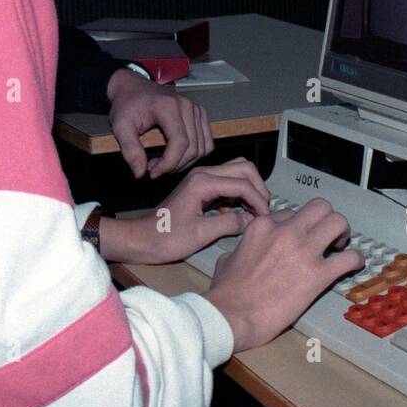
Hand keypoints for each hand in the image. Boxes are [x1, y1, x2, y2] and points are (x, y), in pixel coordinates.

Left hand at [99, 158, 268, 264]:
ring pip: (237, 171)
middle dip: (258, 188)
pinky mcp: (201, 186)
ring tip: (256, 209)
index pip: (243, 183)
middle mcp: (203, 174)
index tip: (265, 217)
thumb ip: (229, 224)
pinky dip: (240, 191)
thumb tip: (251, 220)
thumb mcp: (200, 234)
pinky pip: (228, 180)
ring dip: (251, 187)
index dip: (259, 200)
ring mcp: (202, 178)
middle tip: (263, 210)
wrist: (142, 238)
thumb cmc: (164, 237)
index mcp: (202, 182)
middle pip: (244, 168)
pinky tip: (242, 209)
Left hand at [106, 68, 213, 177]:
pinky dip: (194, 155)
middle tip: (154, 169)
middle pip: (193, 148)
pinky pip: (206, 143)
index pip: (180, 143)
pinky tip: (175, 156)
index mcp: (168, 106)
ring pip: (202, 148)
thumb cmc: (126, 105)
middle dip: (174, 166)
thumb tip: (140, 173)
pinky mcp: (200, 114)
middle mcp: (187, 106)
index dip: (168, 164)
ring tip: (163, 163)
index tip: (152, 172)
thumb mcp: (120, 126)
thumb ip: (130, 149)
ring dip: (184, 163)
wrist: (132, 88)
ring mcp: (196, 109)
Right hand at [204, 198, 362, 352]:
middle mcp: (286, 232)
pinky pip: (348, 258)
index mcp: (263, 226)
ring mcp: (303, 251)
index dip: (298, 226)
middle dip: (326, 219)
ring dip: (343, 233)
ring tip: (340, 246)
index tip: (300, 238)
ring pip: (338, 222)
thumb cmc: (226, 292)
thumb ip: (243, 247)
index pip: (290, 213)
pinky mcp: (318, 275)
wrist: (232, 315)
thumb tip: (244, 252)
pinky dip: (355, 260)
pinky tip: (353, 265)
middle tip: (327, 235)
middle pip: (320, 207)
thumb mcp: (228, 258)